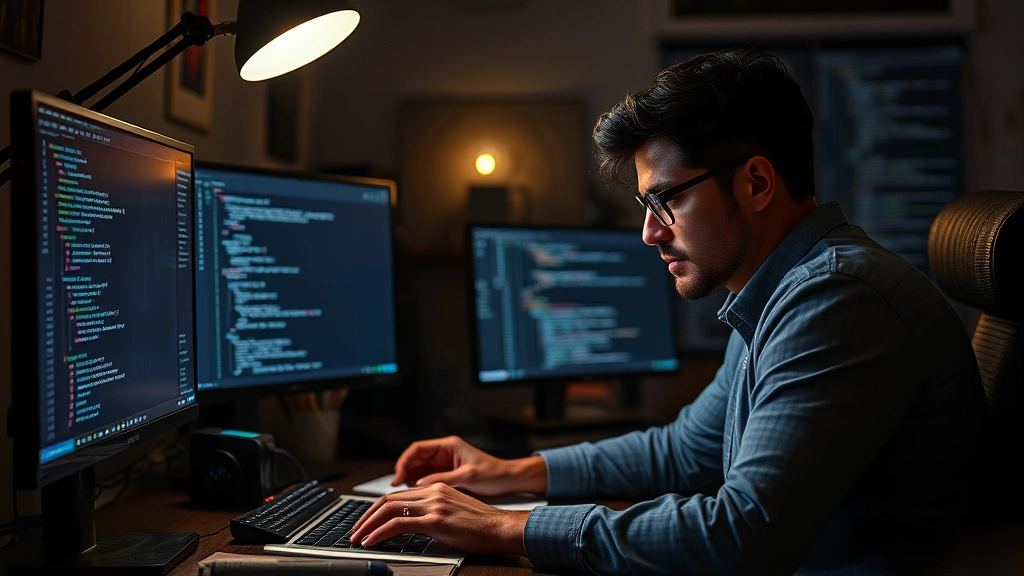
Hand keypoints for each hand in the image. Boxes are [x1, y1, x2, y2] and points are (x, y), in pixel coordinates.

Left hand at [350, 483, 529, 554]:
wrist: (501, 528)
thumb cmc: (481, 525)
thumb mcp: (453, 510)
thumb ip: (433, 510)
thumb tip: (412, 521)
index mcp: (436, 488)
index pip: (398, 495)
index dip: (377, 508)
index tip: (366, 520)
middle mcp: (433, 492)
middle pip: (389, 499)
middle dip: (366, 516)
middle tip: (355, 530)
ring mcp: (434, 505)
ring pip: (389, 510)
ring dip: (368, 524)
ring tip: (358, 538)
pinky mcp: (436, 521)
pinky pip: (399, 524)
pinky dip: (380, 532)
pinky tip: (372, 541)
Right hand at [393, 435, 546, 496]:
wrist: (509, 479)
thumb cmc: (493, 473)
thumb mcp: (468, 476)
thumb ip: (443, 479)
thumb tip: (419, 484)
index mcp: (449, 446)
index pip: (418, 449)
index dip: (404, 461)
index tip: (397, 476)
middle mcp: (444, 452)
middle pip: (415, 459)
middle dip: (404, 472)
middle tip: (396, 488)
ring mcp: (444, 463)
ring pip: (419, 469)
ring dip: (410, 480)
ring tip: (404, 494)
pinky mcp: (447, 474)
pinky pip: (427, 478)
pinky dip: (419, 486)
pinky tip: (416, 496)